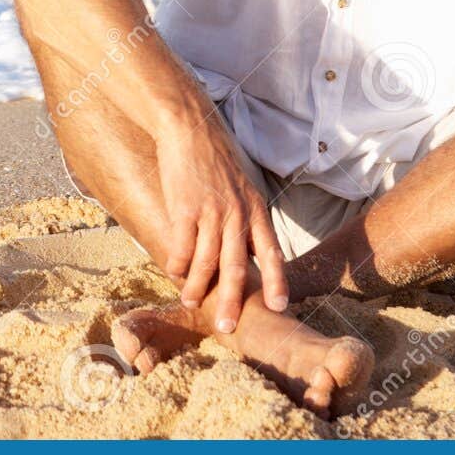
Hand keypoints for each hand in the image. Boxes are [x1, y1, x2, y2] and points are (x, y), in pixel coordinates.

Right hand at [157, 119, 288, 329]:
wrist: (189, 127)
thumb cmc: (214, 157)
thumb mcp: (243, 185)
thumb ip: (248, 217)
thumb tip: (250, 250)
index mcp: (256, 210)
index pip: (271, 253)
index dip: (277, 282)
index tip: (281, 308)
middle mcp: (237, 214)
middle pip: (237, 267)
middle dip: (233, 301)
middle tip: (228, 327)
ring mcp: (211, 211)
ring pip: (206, 262)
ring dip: (197, 287)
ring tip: (191, 302)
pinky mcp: (185, 208)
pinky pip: (182, 246)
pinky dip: (177, 264)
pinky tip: (173, 272)